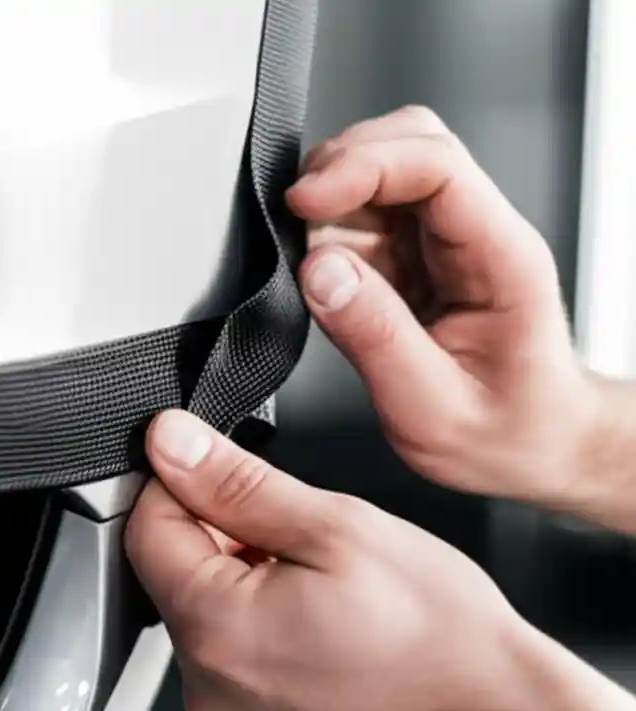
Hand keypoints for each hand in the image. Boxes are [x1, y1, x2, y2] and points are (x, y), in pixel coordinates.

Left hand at [125, 410, 635, 710]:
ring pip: (202, 610)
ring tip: (318, 583)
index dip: (182, 483)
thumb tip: (171, 442)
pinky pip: (229, 653)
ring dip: (240, 579)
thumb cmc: (441, 637)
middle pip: (172, 571)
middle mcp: (208, 684)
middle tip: (295, 534)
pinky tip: (315, 620)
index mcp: (218, 628)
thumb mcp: (340, 529)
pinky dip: (259, 623)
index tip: (223, 468)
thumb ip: (238, 483)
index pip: (146, 528)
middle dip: (219, 533)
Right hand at [287, 104, 635, 530]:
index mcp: (502, 257)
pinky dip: (324, 232)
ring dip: (328, 203)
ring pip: (378, 170)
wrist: (537, 448)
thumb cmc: (505, 433)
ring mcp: (441, 240)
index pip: (437, 165)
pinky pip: (360, 215)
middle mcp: (475, 233)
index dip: (362, 167)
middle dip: (339, 168)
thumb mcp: (433, 409)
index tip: (305, 200)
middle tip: (294, 218)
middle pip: (407, 143)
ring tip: (309, 264)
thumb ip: (376, 338)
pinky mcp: (410, 255)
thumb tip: (318, 271)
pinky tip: (320, 277)